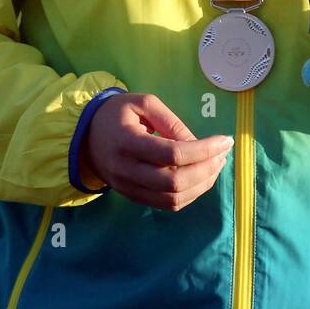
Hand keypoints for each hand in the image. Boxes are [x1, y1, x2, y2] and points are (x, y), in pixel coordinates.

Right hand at [79, 93, 233, 209]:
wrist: (85, 138)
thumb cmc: (116, 114)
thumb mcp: (142, 103)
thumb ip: (171, 122)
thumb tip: (197, 145)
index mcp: (127, 142)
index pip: (171, 153)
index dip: (203, 149)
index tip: (225, 140)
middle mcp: (126, 170)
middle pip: (175, 181)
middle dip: (207, 169)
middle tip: (223, 152)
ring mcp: (129, 188)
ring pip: (174, 199)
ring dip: (202, 184)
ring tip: (217, 164)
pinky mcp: (134, 197)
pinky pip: (167, 205)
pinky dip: (191, 194)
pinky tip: (202, 177)